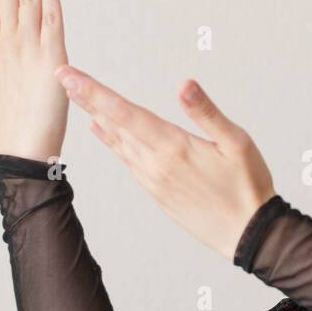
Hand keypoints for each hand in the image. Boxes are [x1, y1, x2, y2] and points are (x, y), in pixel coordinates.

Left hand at [54, 67, 276, 260]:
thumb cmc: (248, 186)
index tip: (69, 76)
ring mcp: (154, 181)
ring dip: (99, 119)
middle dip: (87, 99)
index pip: (124, 112)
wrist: (247, 234)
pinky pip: (128, 162)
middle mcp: (156, 164)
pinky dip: (114, 143)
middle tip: (63, 79)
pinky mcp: (158, 193)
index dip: (93, 92)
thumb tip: (184, 85)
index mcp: (173, 147)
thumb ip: (207, 113)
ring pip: (119, 144)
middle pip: (114, 125)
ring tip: (80, 100)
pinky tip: (106, 133)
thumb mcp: (237, 143)